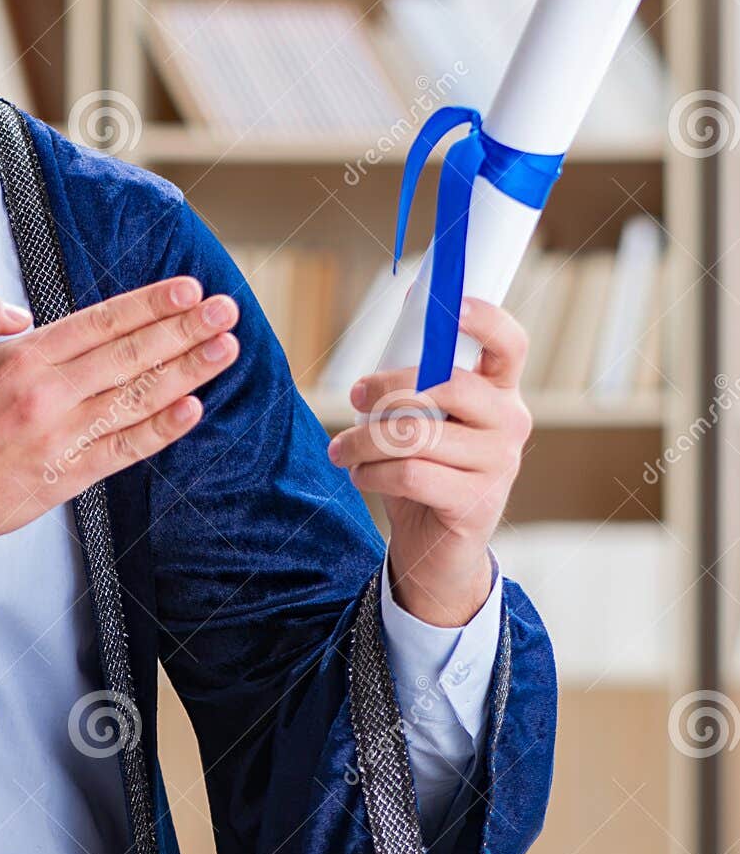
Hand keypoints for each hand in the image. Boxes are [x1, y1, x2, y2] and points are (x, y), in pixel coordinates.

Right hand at [0, 275, 239, 599]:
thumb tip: (22, 311)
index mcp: (19, 357)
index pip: (101, 322)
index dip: (150, 304)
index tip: (187, 289)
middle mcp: (47, 395)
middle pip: (131, 354)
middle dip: (184, 329)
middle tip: (225, 310)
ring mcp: (59, 438)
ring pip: (136, 397)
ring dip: (186, 371)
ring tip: (223, 349)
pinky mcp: (64, 478)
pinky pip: (123, 449)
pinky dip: (160, 429)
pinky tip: (192, 409)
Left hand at [325, 297, 529, 626]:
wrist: (436, 551)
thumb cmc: (424, 471)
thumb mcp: (421, 419)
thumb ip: (416, 379)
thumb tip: (402, 318)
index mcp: (500, 392)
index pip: (511, 345)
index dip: (485, 319)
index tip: (447, 302)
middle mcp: (510, 423)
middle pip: (447, 384)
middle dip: (387, 386)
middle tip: (353, 396)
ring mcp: (499, 465)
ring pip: (416, 432)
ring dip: (363, 438)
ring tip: (342, 449)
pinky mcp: (476, 503)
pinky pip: (411, 472)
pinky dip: (372, 471)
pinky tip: (361, 475)